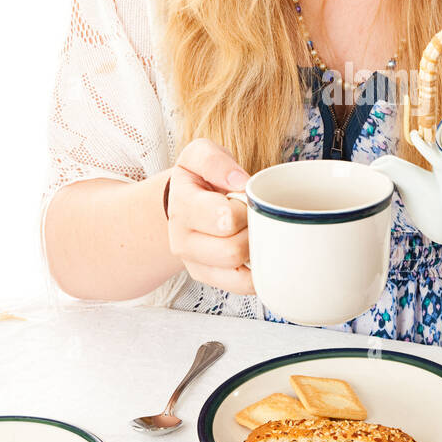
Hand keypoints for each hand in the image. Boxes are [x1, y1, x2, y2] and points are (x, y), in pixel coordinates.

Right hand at [167, 138, 254, 295]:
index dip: (246, 207)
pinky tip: (256, 252)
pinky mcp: (209, 279)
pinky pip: (243, 287)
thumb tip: (239, 182)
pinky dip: (258, 272)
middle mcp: (182, 241)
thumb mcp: (200, 154)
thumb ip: (215, 161)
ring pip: (239, 273)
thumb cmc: (199, 179)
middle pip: (233, 251)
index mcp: (182, 207)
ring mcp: (195, 264)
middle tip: (253, 216)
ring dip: (256, 252)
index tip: (246, 196)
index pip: (225, 218)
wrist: (184, 203)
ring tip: (253, 232)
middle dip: (253, 232)